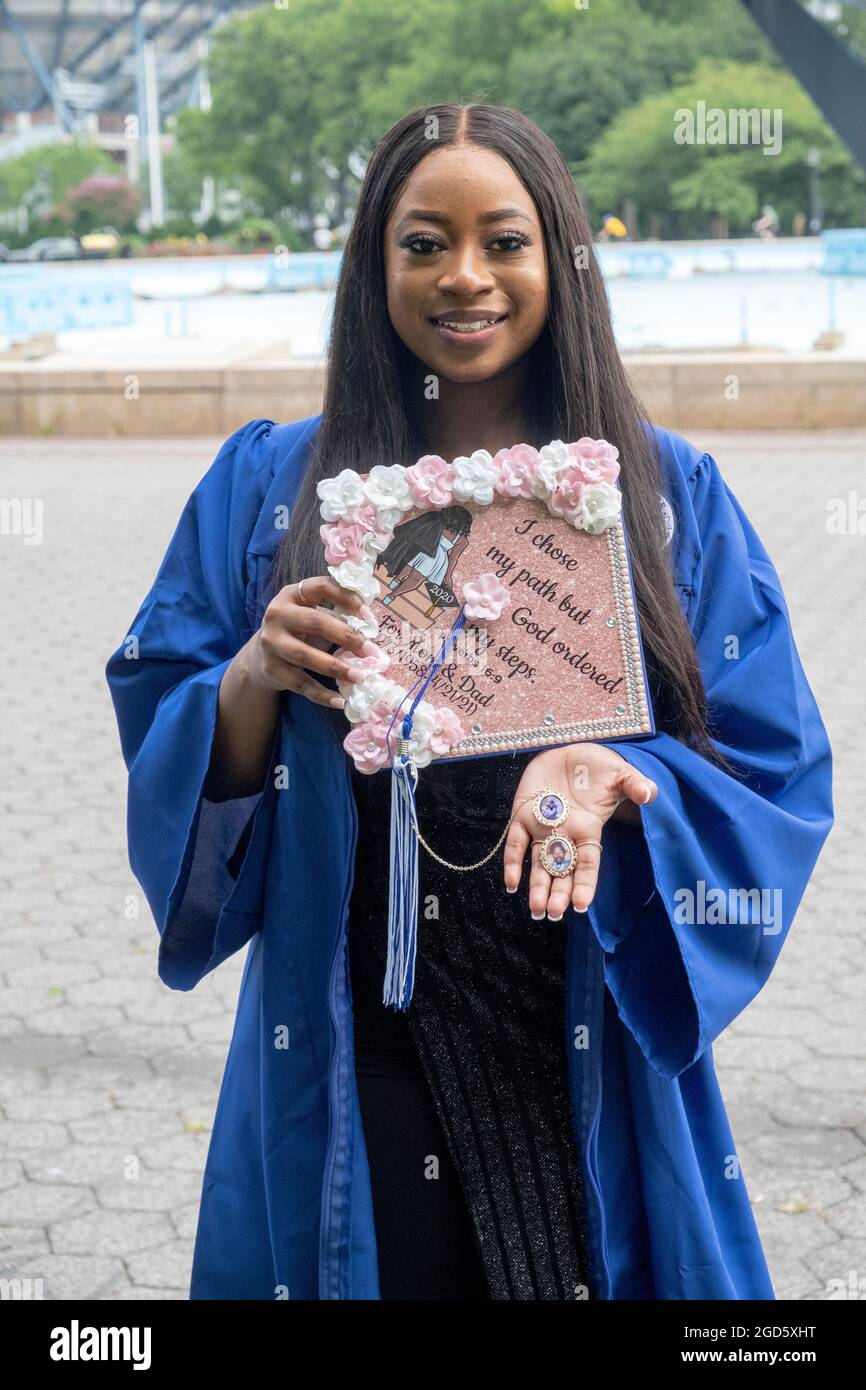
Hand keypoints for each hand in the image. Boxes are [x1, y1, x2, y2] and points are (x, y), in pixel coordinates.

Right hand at [246, 576, 373, 708]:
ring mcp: (271, 643)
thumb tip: (372, 625)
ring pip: (306, 656)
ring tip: (359, 677)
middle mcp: (277, 615)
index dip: (347, 599)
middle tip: (371, 651)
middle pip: (315, 622)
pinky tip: (340, 701)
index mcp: (292, 594)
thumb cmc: (299, 631)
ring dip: (336, 667)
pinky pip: (300, 684)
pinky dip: (321, 694)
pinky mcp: (271, 669)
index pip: (322, 587)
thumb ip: (336, 612)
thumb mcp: (312, 613)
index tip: (369, 616)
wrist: (261, 656)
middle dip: (347, 636)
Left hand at [503, 743, 657, 918]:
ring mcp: (542, 828)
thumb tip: (648, 794)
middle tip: (553, 913)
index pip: (588, 864)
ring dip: (536, 886)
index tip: (582, 905)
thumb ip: (634, 785)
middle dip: (558, 893)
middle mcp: (565, 835)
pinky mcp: (522, 815)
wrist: (570, 752)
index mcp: (588, 831)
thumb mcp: (621, 775)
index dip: (585, 884)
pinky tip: (510, 883)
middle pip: (562, 871)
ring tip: (535, 909)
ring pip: (538, 863)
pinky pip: (514, 842)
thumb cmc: (599, 768)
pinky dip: (512, 862)